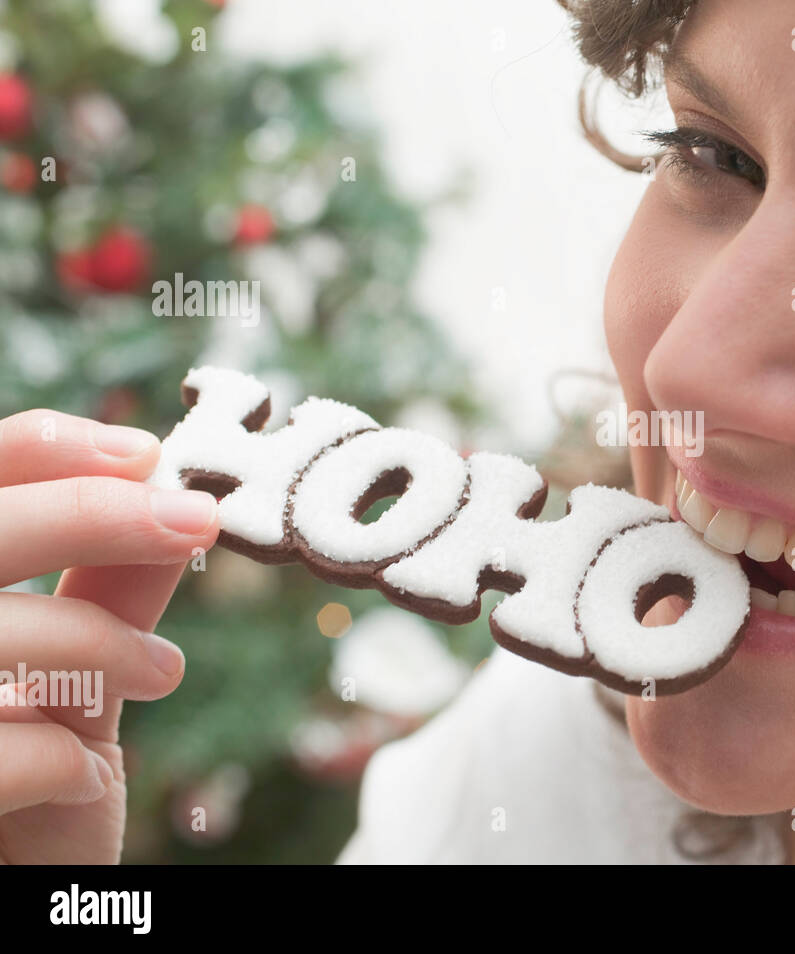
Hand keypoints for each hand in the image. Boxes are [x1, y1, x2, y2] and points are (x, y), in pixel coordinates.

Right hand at [0, 409, 217, 862]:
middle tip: (194, 520)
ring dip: (99, 643)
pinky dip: (57, 759)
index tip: (148, 453)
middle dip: (88, 512)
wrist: (17, 891)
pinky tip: (89, 774)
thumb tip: (179, 500)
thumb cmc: (29, 797)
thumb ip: (106, 599)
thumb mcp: (71, 688)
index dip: (43, 450)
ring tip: (165, 672)